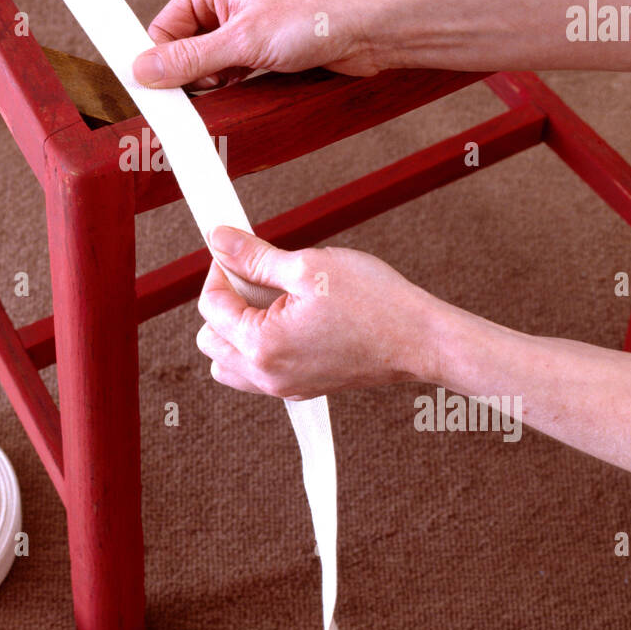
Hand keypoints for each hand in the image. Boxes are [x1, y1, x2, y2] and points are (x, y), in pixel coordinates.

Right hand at [131, 0, 387, 88]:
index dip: (163, 59)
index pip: (165, 26)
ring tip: (240, 83)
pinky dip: (237, 86)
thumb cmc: (317, 15)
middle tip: (210, 90)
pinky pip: (236, 72)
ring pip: (211, 64)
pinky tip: (249, 91)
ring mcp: (249, 25)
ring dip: (218, 83)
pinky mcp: (268, 47)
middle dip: (193, 74)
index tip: (162, 90)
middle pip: (186, 48)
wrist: (372, 27)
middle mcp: (228, 0)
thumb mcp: (244, 41)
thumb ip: (190, 58)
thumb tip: (142, 71)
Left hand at [196, 226, 435, 399]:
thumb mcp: (308, 266)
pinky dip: (260, 346)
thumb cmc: (375, 304)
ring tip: (270, 301)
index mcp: (262, 347)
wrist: (420, 340)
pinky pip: (259, 372)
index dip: (220, 271)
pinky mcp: (302, 388)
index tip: (238, 253)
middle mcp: (268, 376)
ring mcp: (285, 387)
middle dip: (224, 304)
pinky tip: (288, 318)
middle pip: (211, 340)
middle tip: (255, 277)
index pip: (210, 308)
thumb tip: (221, 241)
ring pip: (229, 363)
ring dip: (237, 330)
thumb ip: (255, 257)